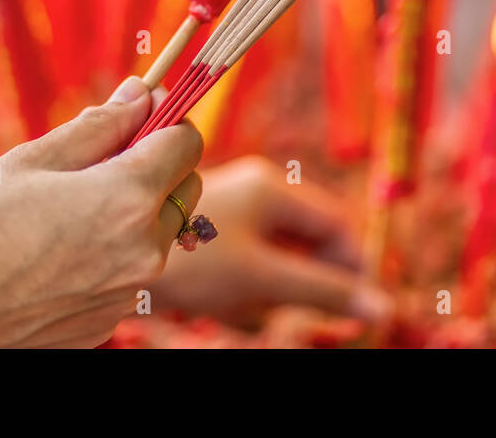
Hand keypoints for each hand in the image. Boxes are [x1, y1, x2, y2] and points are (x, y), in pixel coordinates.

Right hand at [0, 77, 202, 346]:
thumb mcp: (25, 162)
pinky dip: (110, 252)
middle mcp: (141, 252)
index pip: (187, 142)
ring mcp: (126, 294)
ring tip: (65, 209)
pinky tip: (55, 250)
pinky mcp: (105, 322)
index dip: (165, 119)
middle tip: (100, 157)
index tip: (138, 112)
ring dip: (133, 211)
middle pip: (184, 188)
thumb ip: (97, 127)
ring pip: (158, 232)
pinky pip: (128, 272)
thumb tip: (142, 94)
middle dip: (155, 165)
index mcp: (126, 201)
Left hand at [149, 157, 392, 328]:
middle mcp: (253, 191)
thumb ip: (324, 291)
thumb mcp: (264, 278)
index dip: (350, 264)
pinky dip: (242, 293)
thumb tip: (383, 309)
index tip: (354, 304)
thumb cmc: (191, 259)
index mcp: (271, 187)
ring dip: (266, 291)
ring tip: (236, 303)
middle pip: (304, 241)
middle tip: (281, 308)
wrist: (112, 255)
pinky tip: (219, 304)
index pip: (333, 222)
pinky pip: (245, 266)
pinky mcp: (209, 234)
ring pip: (273, 258)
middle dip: (299, 280)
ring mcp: (229, 212)